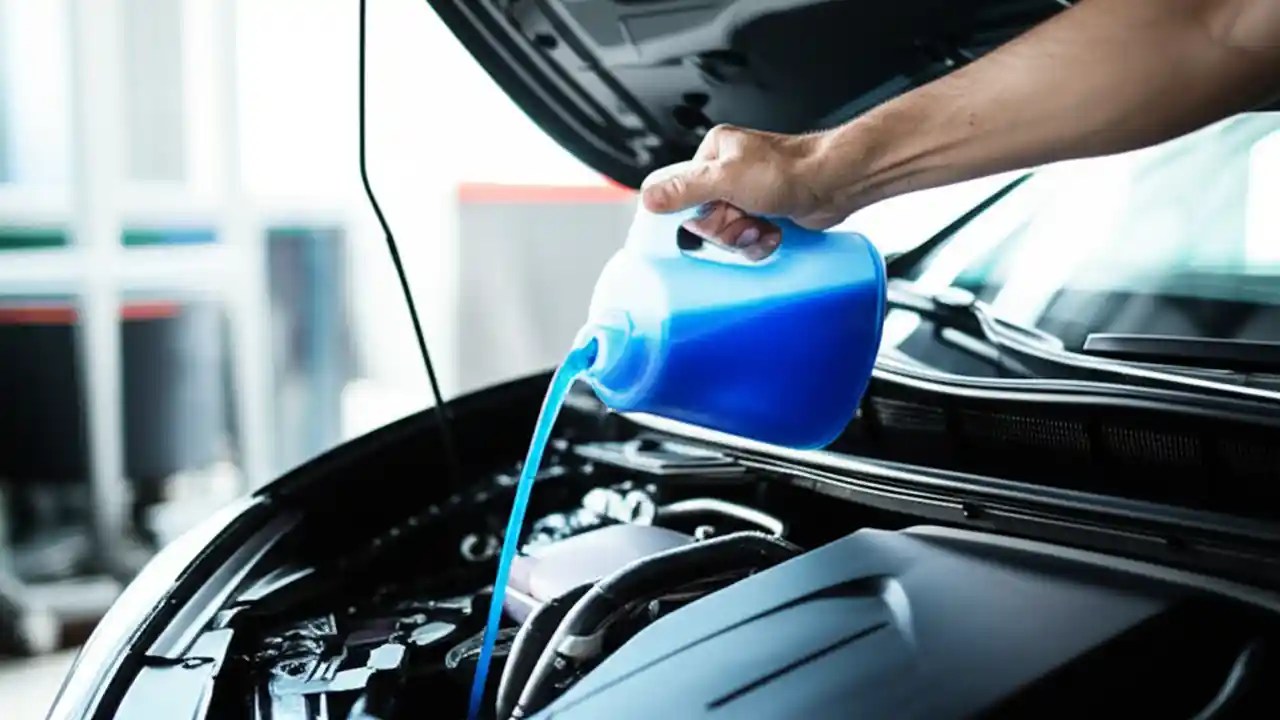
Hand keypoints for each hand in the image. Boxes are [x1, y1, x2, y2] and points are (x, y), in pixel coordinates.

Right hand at [639, 125, 850, 260]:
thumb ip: (684, 189)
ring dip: (745, 238)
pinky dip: (759, 242)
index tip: (714, 217)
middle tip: (746, 218)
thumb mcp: (727, 180)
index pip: (681, 195)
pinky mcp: (763, 214)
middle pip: (704, 219)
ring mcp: (746, 195)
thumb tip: (648, 198)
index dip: (697, 215)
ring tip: (765, 225)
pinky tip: (774, 232)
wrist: (834, 184)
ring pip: (725, 234)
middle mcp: (727, 173)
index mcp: (713, 154)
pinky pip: (746, 240)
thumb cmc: (789, 172)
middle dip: (727, 229)